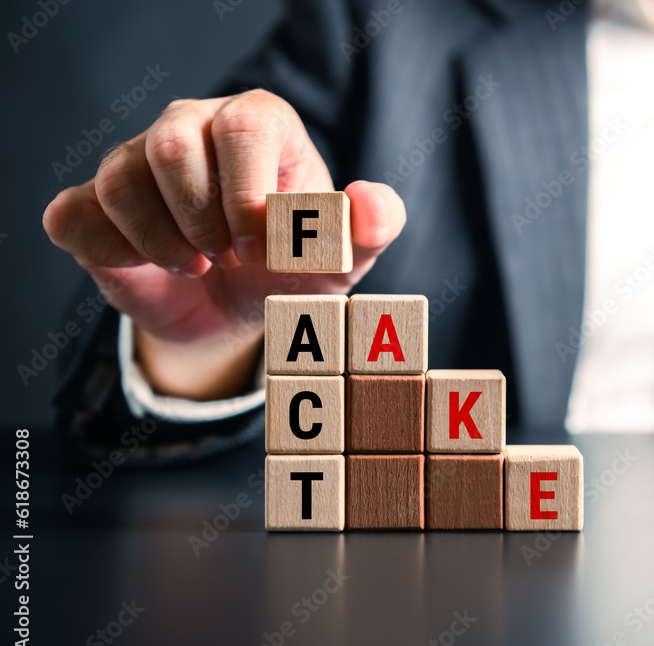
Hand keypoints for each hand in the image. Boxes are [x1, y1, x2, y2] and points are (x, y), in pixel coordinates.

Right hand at [43, 90, 405, 399]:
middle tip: (226, 260)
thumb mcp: (342, 258)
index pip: (244, 126)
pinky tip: (147, 267)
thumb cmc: (294, 269)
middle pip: (171, 145)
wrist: (238, 311)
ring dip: (161, 244)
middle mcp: (192, 124)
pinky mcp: (92, 202)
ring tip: (196, 268)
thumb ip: (372, 228)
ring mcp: (135, 158)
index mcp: (259, 122)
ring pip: (118, 179)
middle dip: (201, 222)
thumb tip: (369, 202)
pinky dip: (111, 254)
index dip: (249, 195)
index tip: (258, 247)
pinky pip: (76, 215)